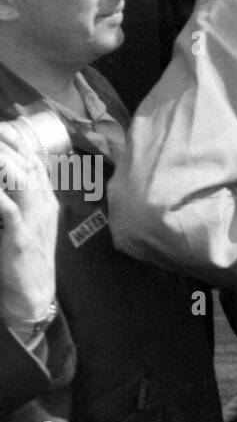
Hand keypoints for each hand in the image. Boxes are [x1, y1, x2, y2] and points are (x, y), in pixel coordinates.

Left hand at [0, 124, 59, 325]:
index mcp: (46, 200)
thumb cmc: (24, 261)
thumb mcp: (26, 225)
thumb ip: (19, 203)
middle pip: (27, 164)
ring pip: (21, 179)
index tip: (3, 127)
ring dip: (3, 162)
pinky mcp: (21, 236)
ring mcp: (35, 218)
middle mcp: (44, 204)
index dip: (19, 141)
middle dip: (8, 144)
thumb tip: (5, 185)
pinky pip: (9, 208)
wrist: (34, 294)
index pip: (35, 161)